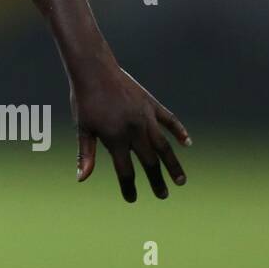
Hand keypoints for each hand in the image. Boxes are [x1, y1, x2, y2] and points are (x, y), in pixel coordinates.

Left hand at [70, 60, 190, 201]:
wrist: (94, 69)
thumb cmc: (84, 99)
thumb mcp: (82, 127)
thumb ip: (85, 154)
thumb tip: (81, 179)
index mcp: (115, 138)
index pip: (124, 171)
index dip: (128, 187)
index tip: (132, 198)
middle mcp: (134, 130)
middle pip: (149, 162)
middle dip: (156, 180)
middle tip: (162, 195)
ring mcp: (145, 117)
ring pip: (164, 145)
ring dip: (173, 164)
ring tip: (181, 180)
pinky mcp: (151, 104)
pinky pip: (169, 119)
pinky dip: (179, 131)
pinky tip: (187, 143)